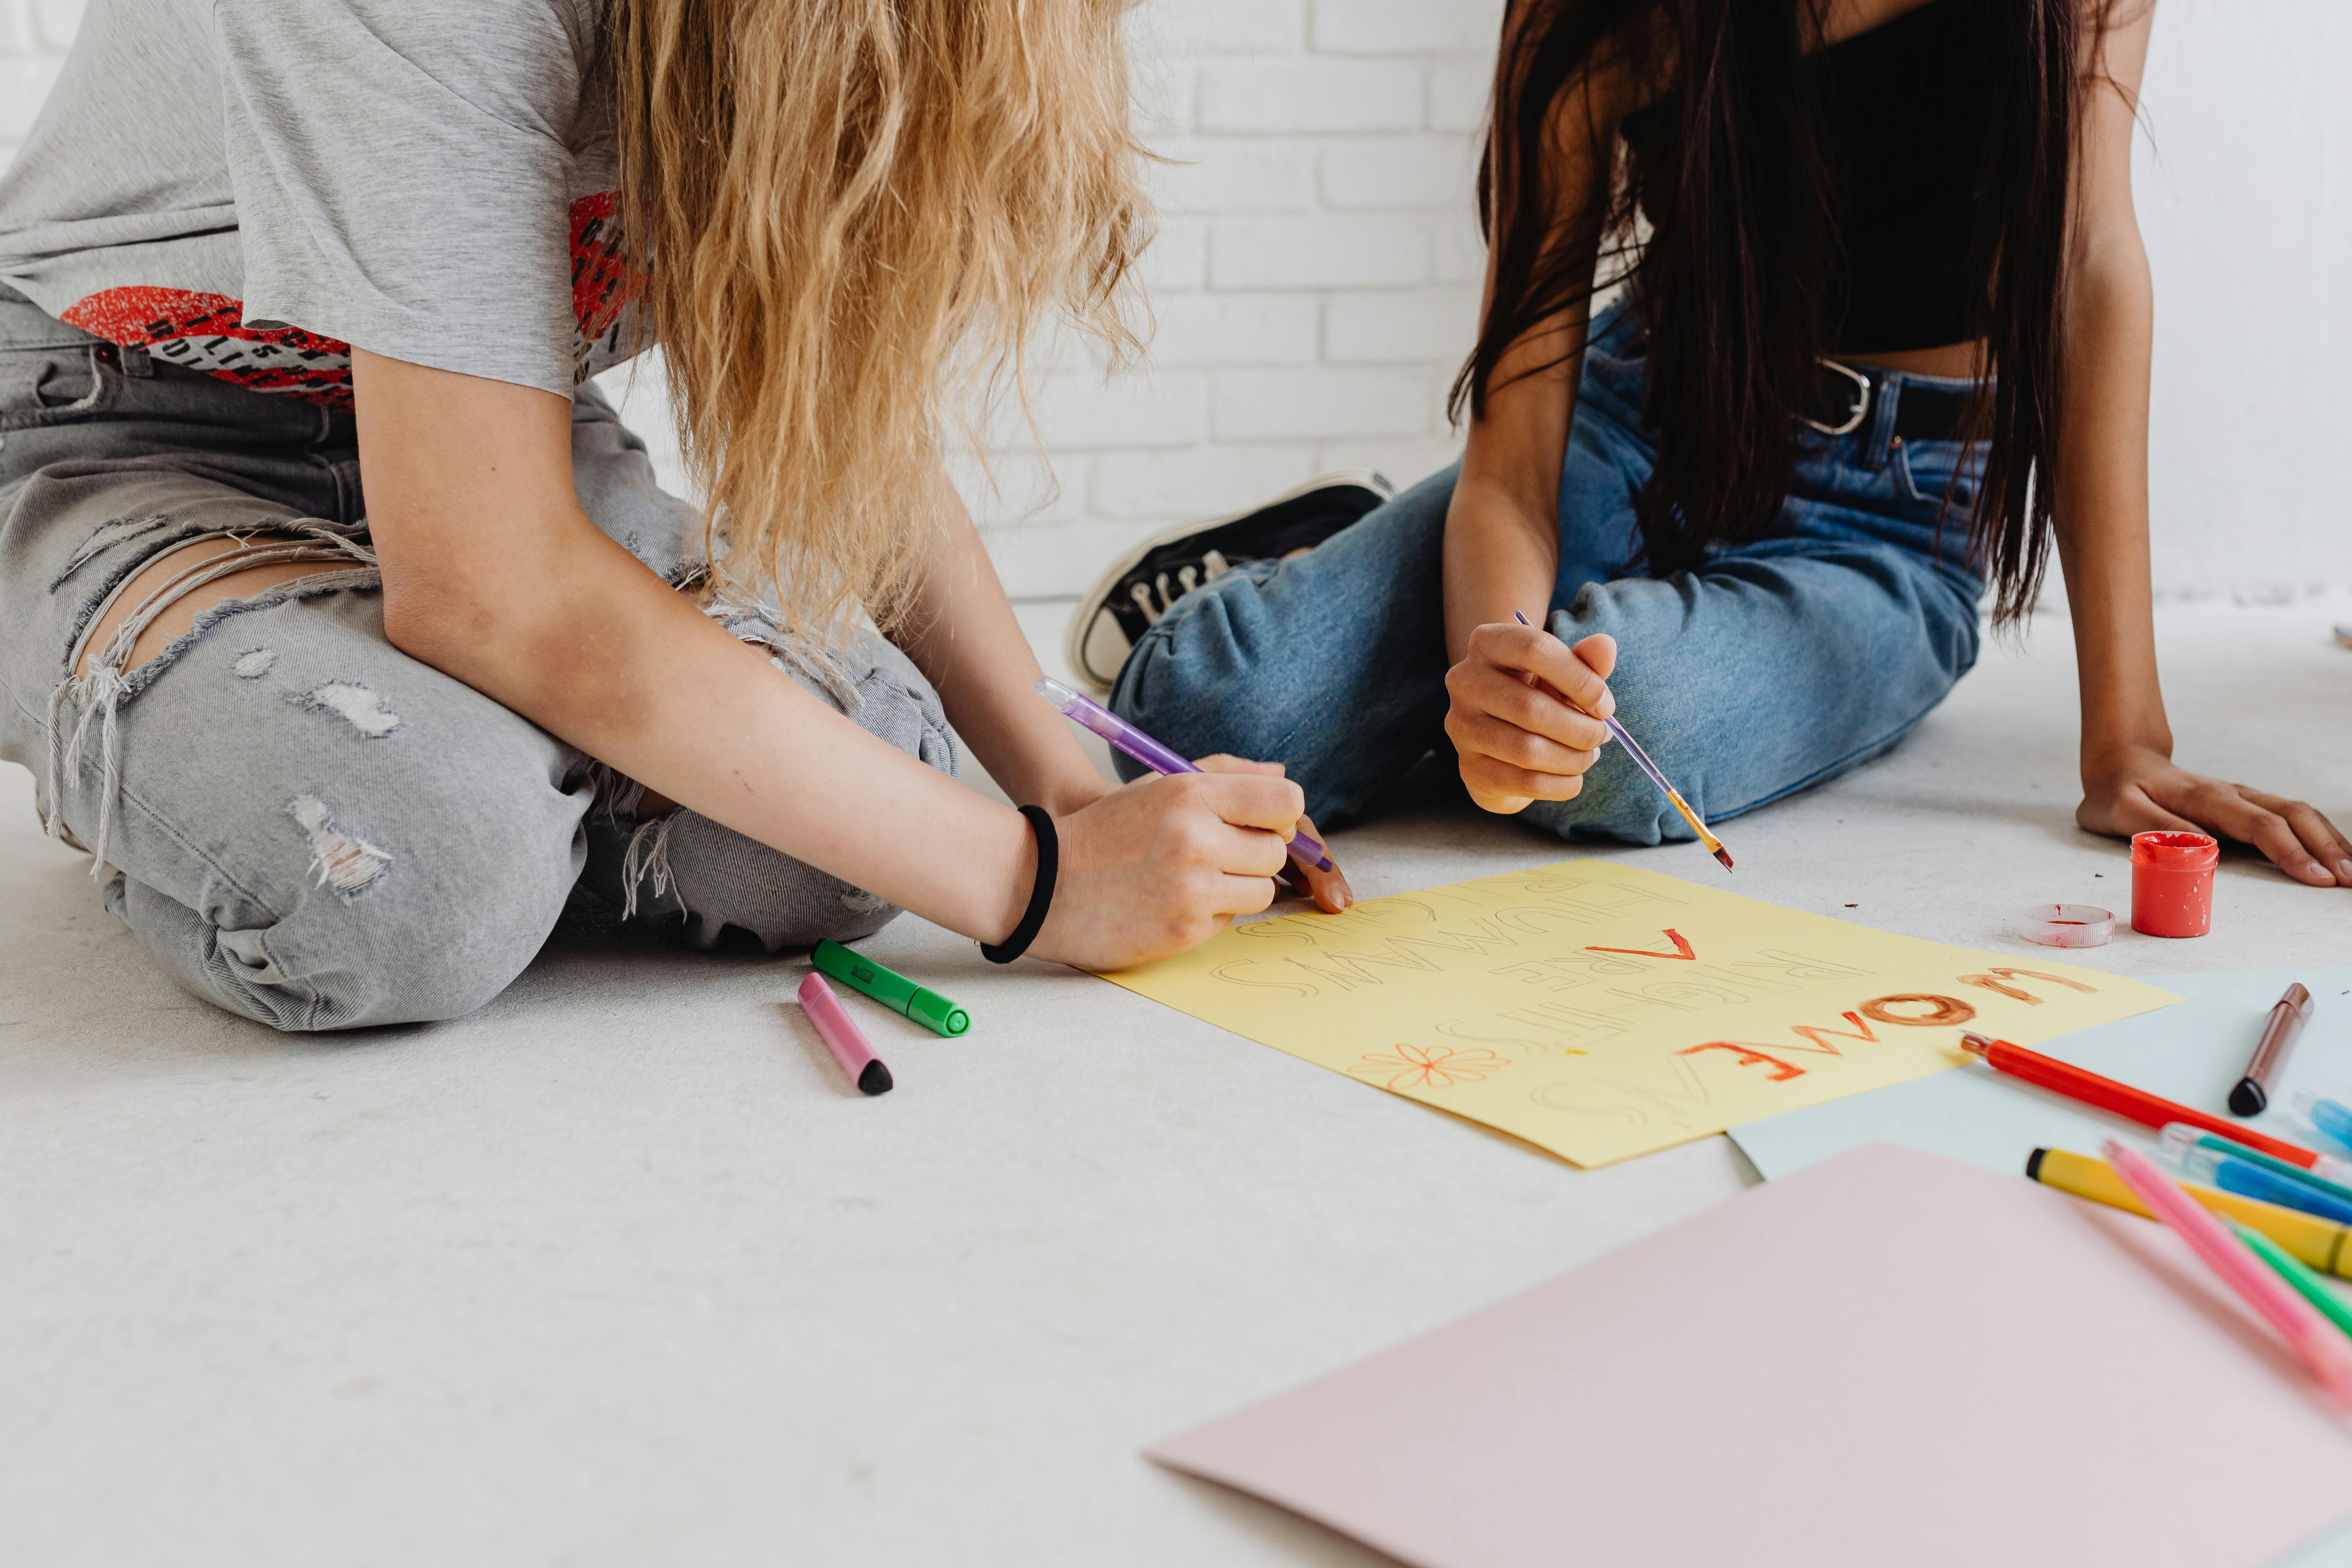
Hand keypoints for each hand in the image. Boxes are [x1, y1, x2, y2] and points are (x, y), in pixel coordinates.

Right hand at [1027, 758, 1328, 968]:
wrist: (1040, 884)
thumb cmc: (1105, 831)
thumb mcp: (1158, 784)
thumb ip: (1225, 775)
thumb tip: (1283, 778)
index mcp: (1190, 794)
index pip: (1286, 803)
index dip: (1279, 815)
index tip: (1258, 822)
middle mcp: (1195, 839)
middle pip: (1277, 851)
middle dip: (1255, 853)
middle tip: (1218, 853)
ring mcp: (1190, 890)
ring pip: (1262, 890)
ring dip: (1238, 886)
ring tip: (1194, 878)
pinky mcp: (1184, 932)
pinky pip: (1230, 921)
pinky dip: (1209, 912)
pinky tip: (1171, 902)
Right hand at [1444, 620, 1616, 813]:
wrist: (1499, 742)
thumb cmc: (1537, 696)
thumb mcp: (1562, 673)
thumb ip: (1586, 660)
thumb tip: (1605, 646)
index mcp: (1487, 644)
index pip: (1534, 649)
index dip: (1579, 678)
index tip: (1604, 704)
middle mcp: (1464, 682)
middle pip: (1531, 708)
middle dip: (1580, 728)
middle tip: (1602, 735)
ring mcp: (1461, 727)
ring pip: (1528, 750)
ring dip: (1573, 758)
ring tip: (1589, 756)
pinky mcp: (1470, 768)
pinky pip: (1525, 782)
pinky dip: (1562, 784)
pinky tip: (1574, 777)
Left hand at [2079, 745, 2351, 886]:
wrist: (2122, 764)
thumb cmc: (2120, 793)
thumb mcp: (2121, 810)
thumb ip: (2157, 826)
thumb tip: (2201, 845)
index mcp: (2206, 799)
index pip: (2260, 826)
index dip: (2290, 852)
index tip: (2315, 877)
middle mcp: (2234, 795)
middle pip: (2293, 817)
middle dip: (2326, 848)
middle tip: (2349, 881)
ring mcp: (2245, 798)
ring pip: (2299, 814)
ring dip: (2330, 841)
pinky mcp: (2248, 805)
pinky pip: (2292, 817)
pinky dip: (2319, 835)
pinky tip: (2336, 855)